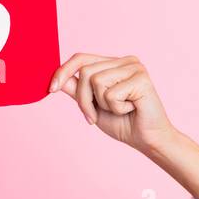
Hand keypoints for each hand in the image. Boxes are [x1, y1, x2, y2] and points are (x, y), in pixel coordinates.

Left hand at [48, 53, 176, 152]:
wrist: (148, 140)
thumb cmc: (124, 124)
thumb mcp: (93, 107)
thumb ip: (78, 92)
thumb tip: (58, 80)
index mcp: (113, 64)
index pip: (81, 58)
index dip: (63, 71)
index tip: (51, 89)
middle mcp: (124, 61)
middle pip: (85, 72)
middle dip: (83, 99)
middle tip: (94, 116)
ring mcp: (134, 67)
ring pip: (96, 81)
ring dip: (101, 104)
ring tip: (120, 110)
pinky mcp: (141, 77)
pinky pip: (111, 93)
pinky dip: (117, 108)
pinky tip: (131, 109)